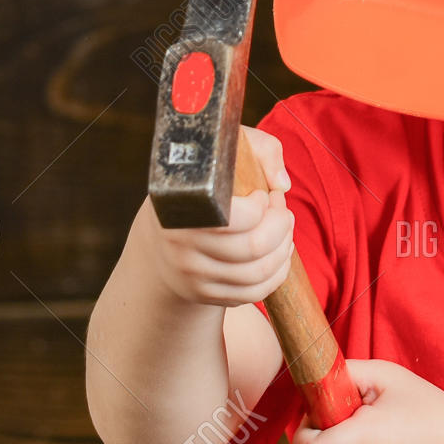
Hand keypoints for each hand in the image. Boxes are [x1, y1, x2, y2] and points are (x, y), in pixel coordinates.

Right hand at [148, 127, 295, 307]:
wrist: (160, 238)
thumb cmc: (202, 189)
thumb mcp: (222, 153)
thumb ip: (261, 148)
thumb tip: (282, 183)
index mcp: (182, 206)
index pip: (236, 217)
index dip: (262, 206)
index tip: (262, 195)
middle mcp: (181, 245)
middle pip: (254, 247)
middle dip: (281, 226)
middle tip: (281, 211)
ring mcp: (193, 274)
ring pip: (258, 273)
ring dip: (284, 250)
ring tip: (283, 230)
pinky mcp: (205, 294)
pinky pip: (254, 293)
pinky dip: (278, 275)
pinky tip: (280, 254)